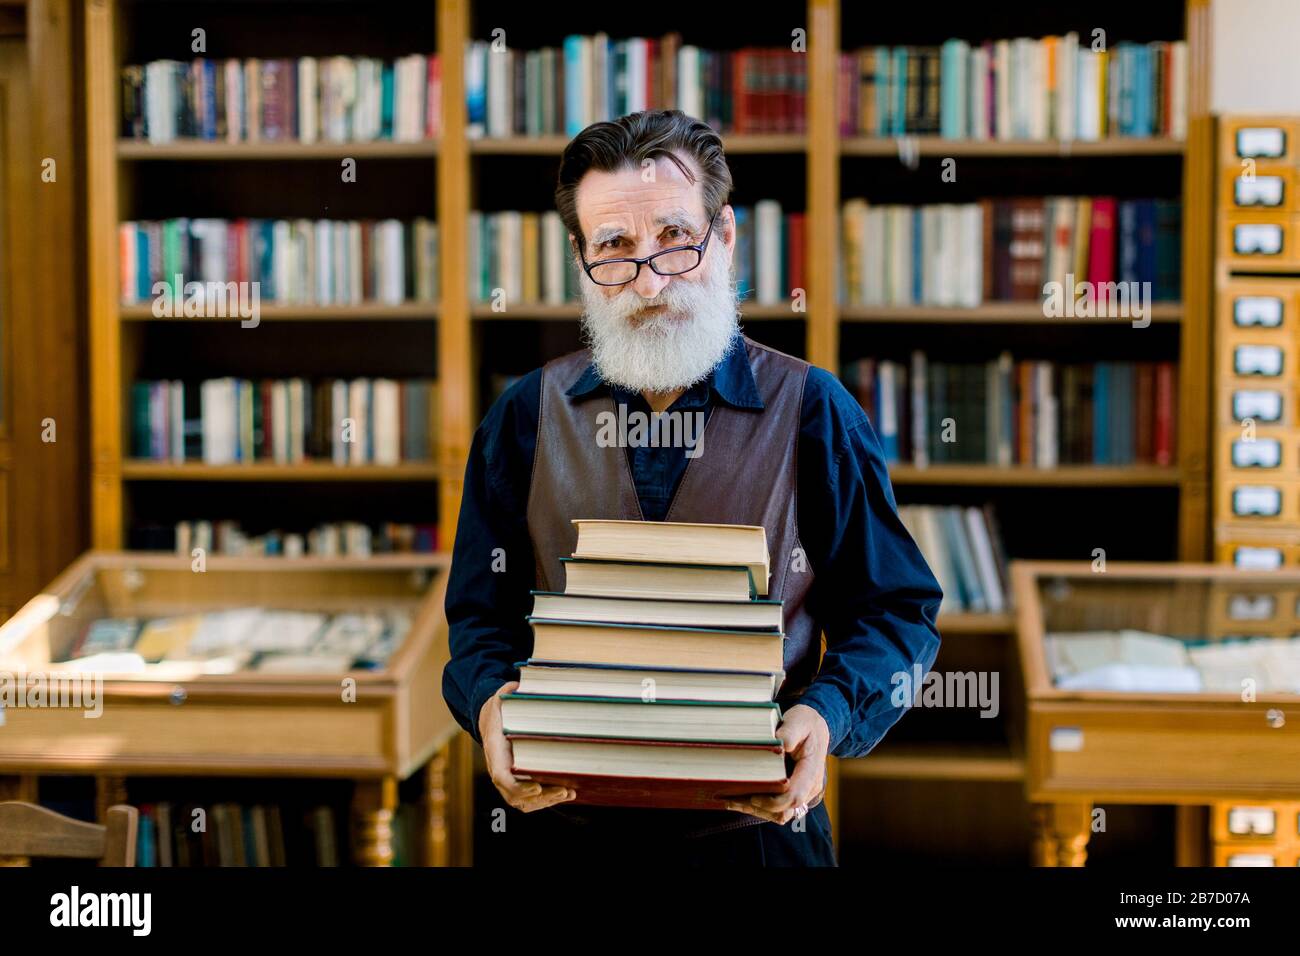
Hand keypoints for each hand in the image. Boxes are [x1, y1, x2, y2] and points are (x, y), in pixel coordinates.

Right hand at [480, 680, 576, 812]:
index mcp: (495, 752)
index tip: (537, 788)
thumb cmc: (499, 711)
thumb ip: (507, 692)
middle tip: (564, 790)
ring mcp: (508, 779)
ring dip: (546, 801)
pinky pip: (530, 799)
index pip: (501, 777)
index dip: (518, 787)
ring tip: (568, 793)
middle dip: (540, 797)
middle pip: (515, 795)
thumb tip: (518, 685)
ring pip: (524, 801)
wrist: (491, 722)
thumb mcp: (500, 698)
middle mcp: (499, 769)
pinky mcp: (518, 781)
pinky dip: (546, 800)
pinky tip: (566, 794)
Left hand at [723, 703, 827, 824]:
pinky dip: (757, 806)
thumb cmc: (806, 724)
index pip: (795, 796)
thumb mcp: (800, 720)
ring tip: (729, 800)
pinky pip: (776, 808)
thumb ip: (790, 732)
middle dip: (759, 808)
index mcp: (812, 771)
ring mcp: (801, 792)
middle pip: (785, 811)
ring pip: (779, 814)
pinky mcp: (791, 792)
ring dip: (755, 810)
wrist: (815, 728)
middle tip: (733, 798)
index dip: (773, 801)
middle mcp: (809, 787)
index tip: (753, 796)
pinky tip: (736, 799)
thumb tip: (779, 744)